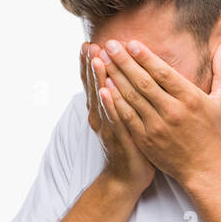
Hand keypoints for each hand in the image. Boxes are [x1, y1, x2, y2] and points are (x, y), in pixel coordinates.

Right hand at [80, 42, 154, 191]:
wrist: (126, 179)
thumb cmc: (131, 146)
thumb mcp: (126, 118)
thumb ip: (124, 98)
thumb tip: (126, 76)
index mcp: (103, 110)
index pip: (95, 82)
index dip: (90, 64)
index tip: (89, 43)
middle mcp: (101, 117)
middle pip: (94, 86)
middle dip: (91, 65)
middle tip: (89, 44)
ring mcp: (108, 128)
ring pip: (101, 99)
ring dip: (97, 79)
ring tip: (94, 59)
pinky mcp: (118, 139)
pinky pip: (113, 119)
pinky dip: (108, 105)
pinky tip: (104, 92)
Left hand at [97, 39, 220, 186]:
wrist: (205, 169)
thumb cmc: (214, 134)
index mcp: (191, 99)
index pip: (163, 73)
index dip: (145, 57)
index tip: (131, 43)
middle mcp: (173, 111)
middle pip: (143, 82)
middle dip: (124, 61)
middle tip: (109, 44)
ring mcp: (158, 127)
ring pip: (132, 97)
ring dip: (115, 77)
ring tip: (102, 60)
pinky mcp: (147, 140)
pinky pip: (127, 117)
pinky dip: (115, 101)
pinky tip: (104, 87)